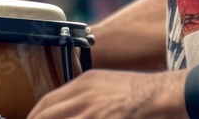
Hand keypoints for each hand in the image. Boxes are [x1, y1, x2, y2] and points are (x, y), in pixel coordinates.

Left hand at [27, 69, 186, 118]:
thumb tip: (75, 109)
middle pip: (43, 114)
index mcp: (83, 83)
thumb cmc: (142, 93)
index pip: (46, 102)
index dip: (34, 116)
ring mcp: (89, 111)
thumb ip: (87, 96)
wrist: (164, 94)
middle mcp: (82, 94)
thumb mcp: (108, 85)